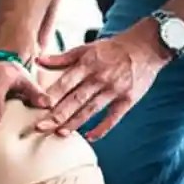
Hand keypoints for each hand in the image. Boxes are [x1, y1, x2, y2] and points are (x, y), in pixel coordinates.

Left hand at [34, 25, 169, 140]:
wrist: (146, 46)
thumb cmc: (113, 48)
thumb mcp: (87, 48)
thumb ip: (63, 57)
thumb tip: (39, 59)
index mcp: (87, 64)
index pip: (65, 82)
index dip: (51, 95)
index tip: (37, 106)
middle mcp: (99, 78)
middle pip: (75, 99)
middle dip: (57, 114)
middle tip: (40, 126)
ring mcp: (114, 90)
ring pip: (90, 110)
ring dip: (75, 123)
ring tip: (60, 133)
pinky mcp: (128, 99)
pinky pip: (113, 117)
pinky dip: (102, 128)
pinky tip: (90, 137)